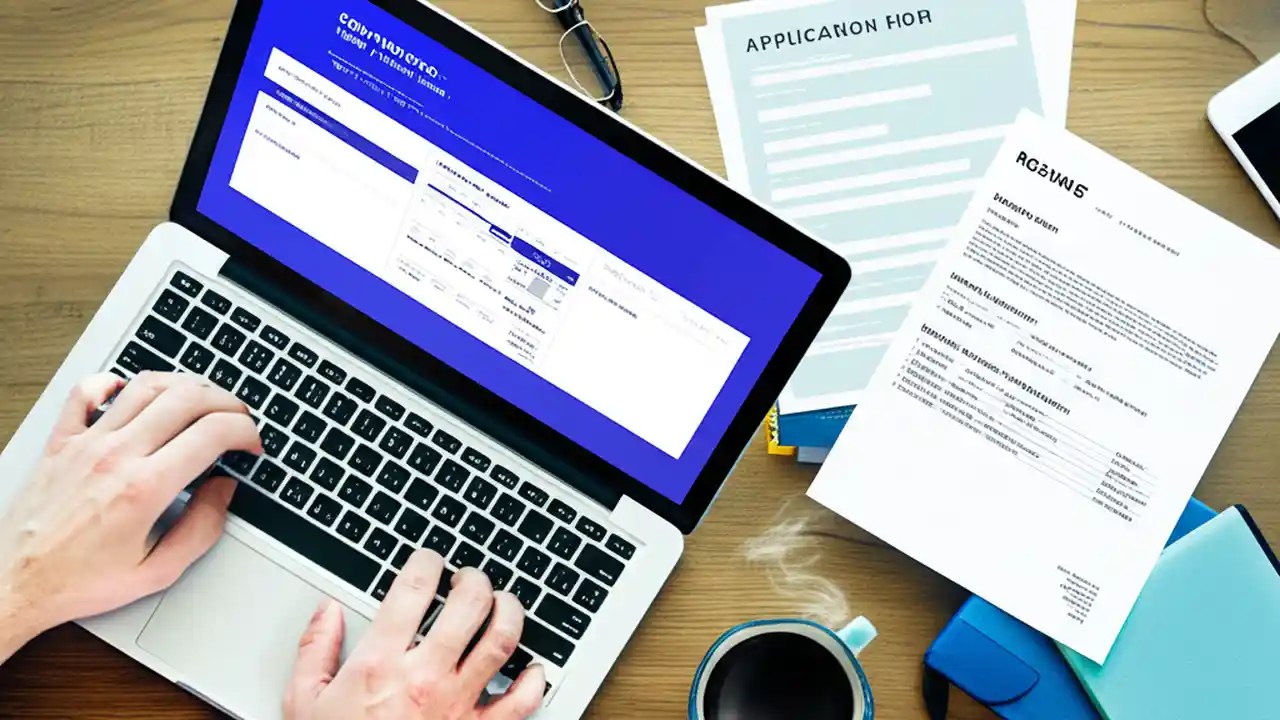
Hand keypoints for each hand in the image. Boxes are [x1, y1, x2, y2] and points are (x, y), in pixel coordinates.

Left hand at [0, 372, 260, 659]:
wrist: (14, 583)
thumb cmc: (77, 582)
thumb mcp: (156, 572)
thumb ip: (201, 529)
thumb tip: (224, 491)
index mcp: (145, 488)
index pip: (213, 432)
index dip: (246, 432)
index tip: (251, 445)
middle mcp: (116, 455)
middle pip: (188, 397)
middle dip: (227, 402)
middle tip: (238, 419)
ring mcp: (86, 442)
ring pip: (146, 385)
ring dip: (184, 385)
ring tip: (199, 402)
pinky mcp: (60, 441)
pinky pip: (86, 391)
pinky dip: (113, 382)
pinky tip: (129, 393)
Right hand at [286, 551, 544, 719]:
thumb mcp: (304, 702)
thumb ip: (315, 651)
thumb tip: (327, 612)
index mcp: (379, 663)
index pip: (414, 587)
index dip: (426, 560)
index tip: (429, 559)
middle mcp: (424, 677)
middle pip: (469, 604)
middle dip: (474, 579)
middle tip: (470, 578)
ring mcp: (457, 704)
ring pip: (502, 640)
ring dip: (510, 612)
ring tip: (503, 604)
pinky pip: (522, 701)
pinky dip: (534, 680)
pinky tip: (529, 668)